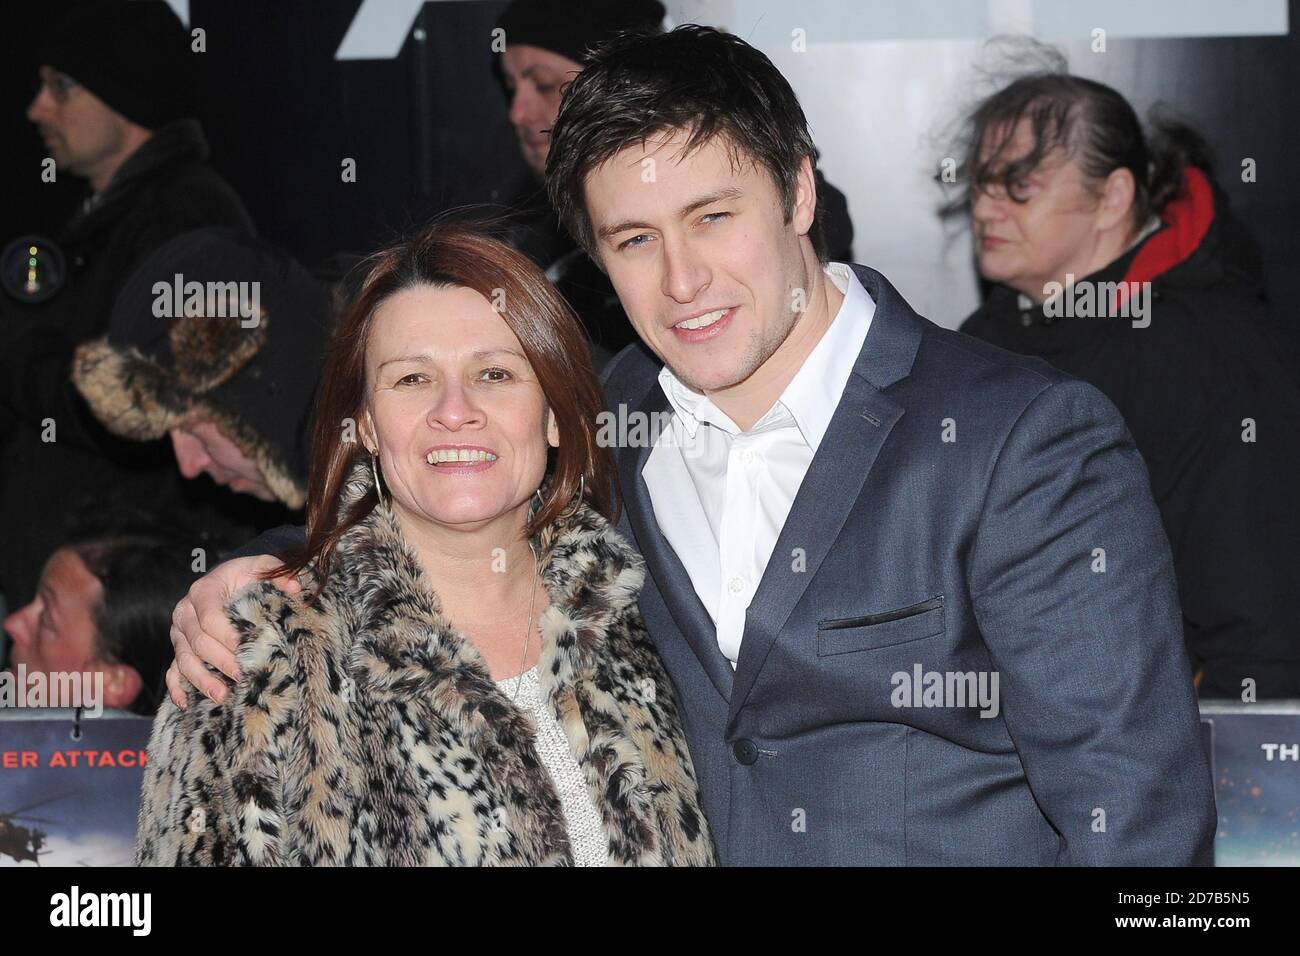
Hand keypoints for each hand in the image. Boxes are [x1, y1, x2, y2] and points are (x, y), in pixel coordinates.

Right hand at [165, 554, 300, 708]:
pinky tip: (185, 703)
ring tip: (222, 696)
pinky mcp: (178, 647)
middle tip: (242, 676)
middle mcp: (185, 613)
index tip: (247, 651)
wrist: (227, 579)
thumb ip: (277, 573)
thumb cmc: (245, 576)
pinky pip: (172, 669)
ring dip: (201, 680)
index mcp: (203, 591)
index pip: (210, 618)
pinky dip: (176, 687)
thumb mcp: (261, 566)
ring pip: (183, 659)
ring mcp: (178, 633)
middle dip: (220, 662)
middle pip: (198, 642)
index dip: (227, 636)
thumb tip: (295, 588)